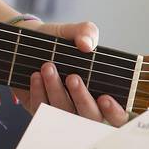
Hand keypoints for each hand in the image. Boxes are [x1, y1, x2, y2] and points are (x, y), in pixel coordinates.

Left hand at [10, 19, 127, 125]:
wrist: (31, 41)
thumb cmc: (61, 41)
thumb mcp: (75, 31)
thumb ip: (87, 32)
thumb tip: (86, 44)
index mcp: (103, 92)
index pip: (117, 116)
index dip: (114, 112)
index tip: (105, 98)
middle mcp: (85, 107)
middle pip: (89, 117)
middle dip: (81, 98)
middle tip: (73, 78)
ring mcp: (62, 112)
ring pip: (62, 112)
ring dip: (55, 90)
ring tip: (48, 67)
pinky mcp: (40, 110)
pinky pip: (40, 109)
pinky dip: (38, 92)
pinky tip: (36, 76)